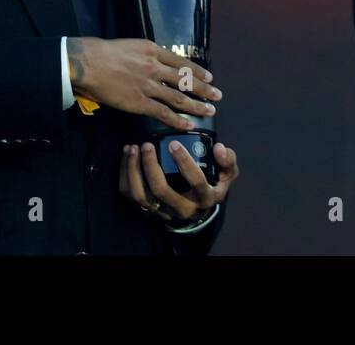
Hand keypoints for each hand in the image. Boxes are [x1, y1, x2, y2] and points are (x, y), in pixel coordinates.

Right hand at [67, 38, 220, 131]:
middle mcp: (156, 68)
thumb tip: (157, 60)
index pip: (182, 63)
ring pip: (179, 97)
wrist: (88, 63)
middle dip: (204, 89)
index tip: (209, 76)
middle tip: (217, 95)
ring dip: (196, 105)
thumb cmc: (105, 52)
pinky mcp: (139, 103)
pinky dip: (177, 120)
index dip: (198, 71)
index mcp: (154, 51)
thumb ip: (148, 54)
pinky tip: (188, 125)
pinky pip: (163, 113)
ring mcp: (149, 86)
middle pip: (186, 80)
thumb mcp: (132, 45)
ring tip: (210, 111)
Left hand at [119, 140, 238, 226]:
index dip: (185, 162)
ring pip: (141, 195)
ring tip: (133, 148)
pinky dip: (126, 174)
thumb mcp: (228, 174)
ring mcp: (163, 210)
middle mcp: (183, 208)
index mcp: (205, 198)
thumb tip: (218, 147)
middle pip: (161, 190)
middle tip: (147, 145)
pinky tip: (127, 156)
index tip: (174, 143)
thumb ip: (228, 160)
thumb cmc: (214, 185)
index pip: (196, 182)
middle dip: (151, 166)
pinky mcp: (148, 209)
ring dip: (134, 171)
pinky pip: (131, 194)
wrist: (199, 209)